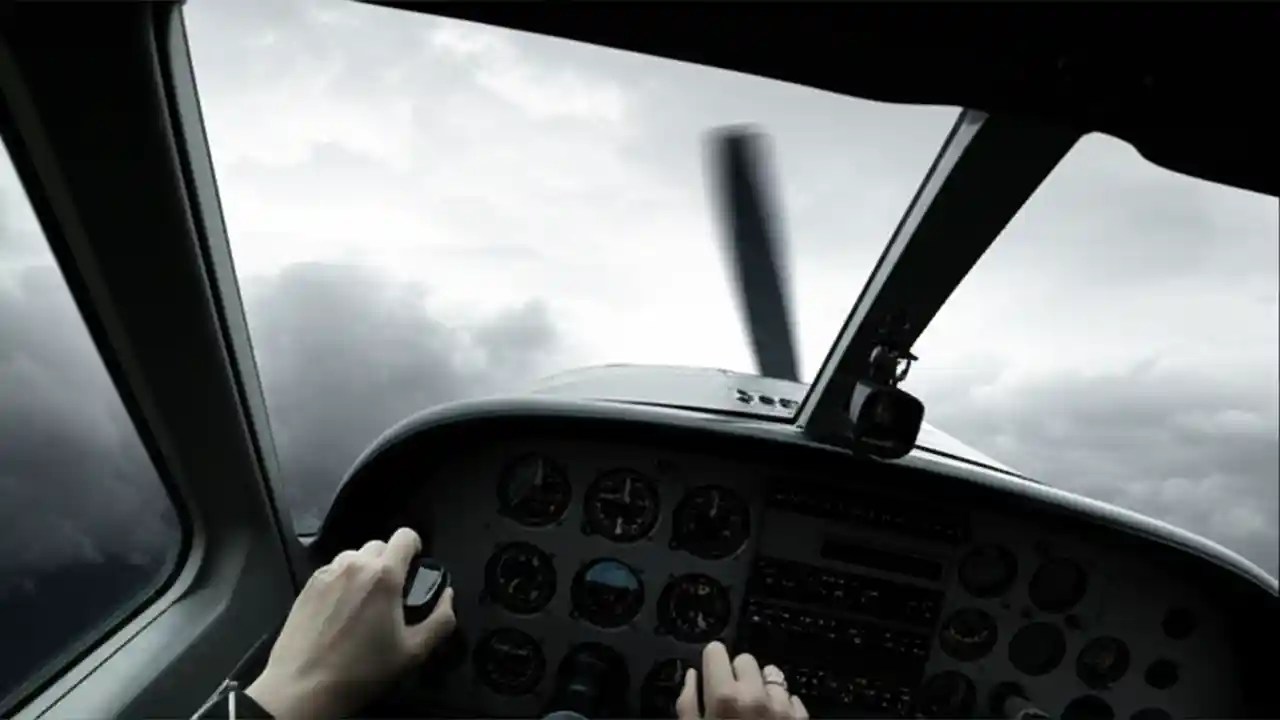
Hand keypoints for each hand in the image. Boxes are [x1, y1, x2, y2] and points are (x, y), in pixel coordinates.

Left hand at [246, 527, 455, 719]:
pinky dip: (343, 581)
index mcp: (384, 575)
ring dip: (365, 570)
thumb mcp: (414, 652)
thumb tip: (447, 596)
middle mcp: (355, 565)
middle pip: (380, 545)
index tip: (415, 567)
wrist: (303, 687)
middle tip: (391, 594)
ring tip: (364, 602)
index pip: (405, 535)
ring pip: (355, 556)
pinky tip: (340, 611)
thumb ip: (441, 619)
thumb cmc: (362, 671)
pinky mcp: (307, 585)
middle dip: (390, 562)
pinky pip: (333, 571)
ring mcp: (327, 573)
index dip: (416, 547)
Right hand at [676, 642, 807, 719]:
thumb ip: (688, 703)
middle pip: (745, 659)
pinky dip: (782, 705)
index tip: (711, 670)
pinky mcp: (800, 718)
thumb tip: (691, 677)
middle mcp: (755, 695)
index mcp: (723, 697)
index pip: (716, 651)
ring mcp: (781, 706)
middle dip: (737, 673)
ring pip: (772, 675)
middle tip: (732, 696)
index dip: (712, 661)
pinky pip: (791, 698)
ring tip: (755, 708)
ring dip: (762, 687)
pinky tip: (772, 719)